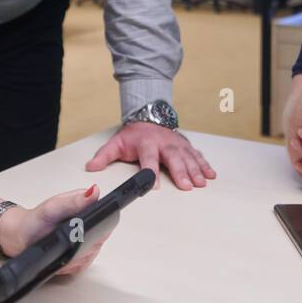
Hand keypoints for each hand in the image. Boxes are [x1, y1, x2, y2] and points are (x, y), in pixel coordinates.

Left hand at [0, 184, 110, 274]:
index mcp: (88, 210)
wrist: (21, 236)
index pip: (107, 220)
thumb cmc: (37, 219)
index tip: (84, 232)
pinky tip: (60, 259)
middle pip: (99, 241)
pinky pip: (81, 266)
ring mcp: (85, 245)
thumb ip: (73, 200)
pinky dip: (71, 265)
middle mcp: (90, 228)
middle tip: (66, 240)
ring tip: (60, 248)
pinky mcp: (77, 260)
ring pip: (90, 255)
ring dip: (76, 255)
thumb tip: (94, 192)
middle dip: (84, 244)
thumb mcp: (54, 206)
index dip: (100, 227)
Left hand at [85, 121, 216, 189]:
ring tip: (201, 183)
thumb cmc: (133, 135)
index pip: (148, 159)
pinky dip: (204, 164)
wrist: (148, 116)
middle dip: (181, 172)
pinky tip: (211, 174)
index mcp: (146, 143)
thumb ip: (104, 156)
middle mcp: (164, 143)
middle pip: (173, 158)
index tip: (153, 184)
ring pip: (188, 157)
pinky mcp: (185, 145)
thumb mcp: (115, 143)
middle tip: (187, 186)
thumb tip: (90, 167)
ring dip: (195, 170)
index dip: (150, 171)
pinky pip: (196, 155)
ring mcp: (176, 144)